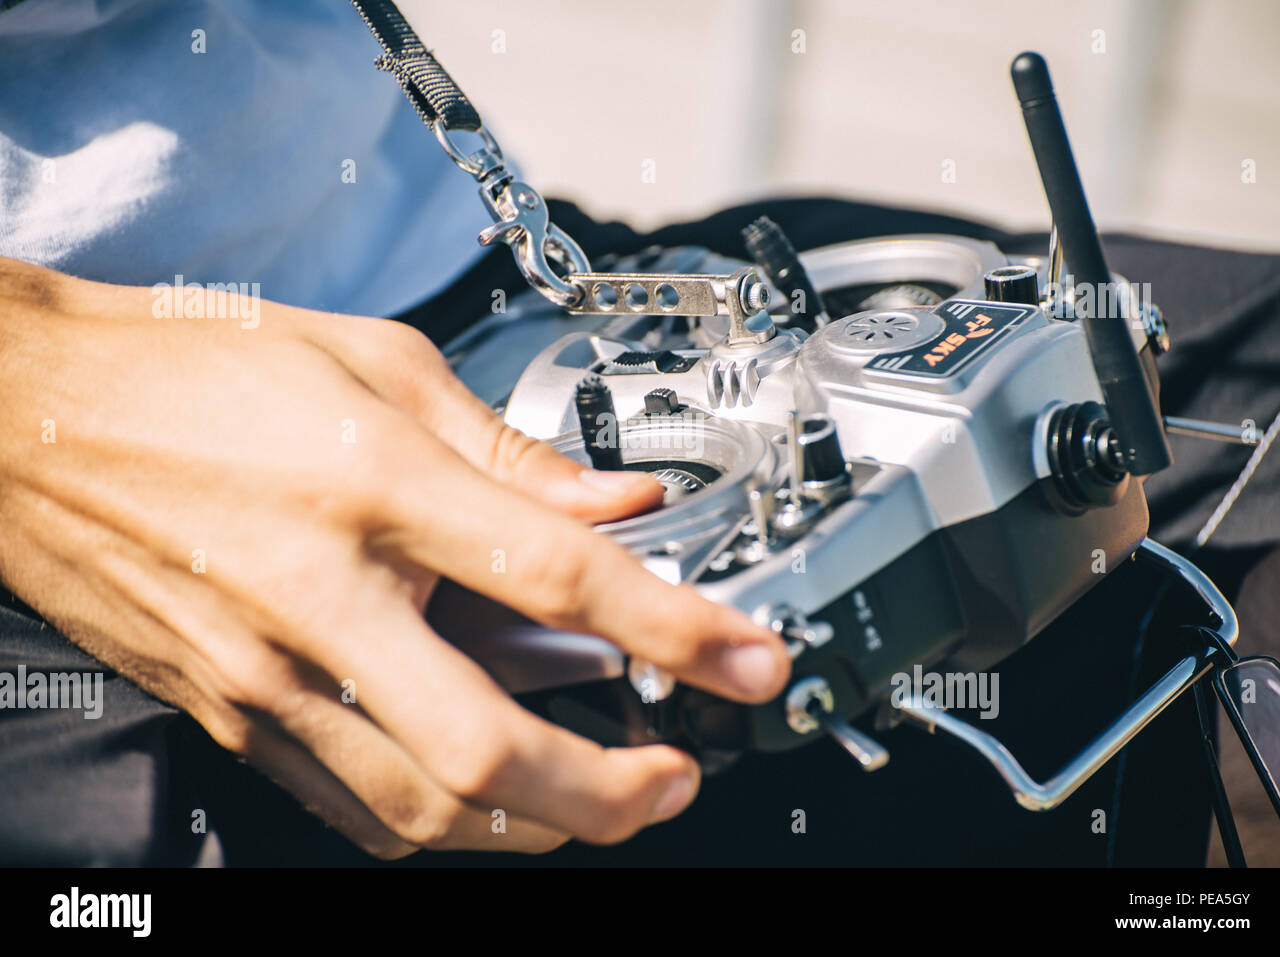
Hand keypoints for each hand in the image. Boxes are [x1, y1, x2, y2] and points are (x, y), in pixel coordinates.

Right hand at [0, 258, 790, 856]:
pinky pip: (349, 805)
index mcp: (373, 479)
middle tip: (675, 776)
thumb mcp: (375, 364)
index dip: (677, 630)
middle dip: (612, 792)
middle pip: (489, 748)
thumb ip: (509, 450)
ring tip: (602, 799)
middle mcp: (319, 593)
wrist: (29, 416)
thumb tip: (615, 503)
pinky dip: (440, 820)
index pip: (560, 572)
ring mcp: (265, 671)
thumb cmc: (196, 370)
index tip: (748, 664)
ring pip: (421, 807)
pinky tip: (488, 798)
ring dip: (535, 824)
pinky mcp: (229, 710)